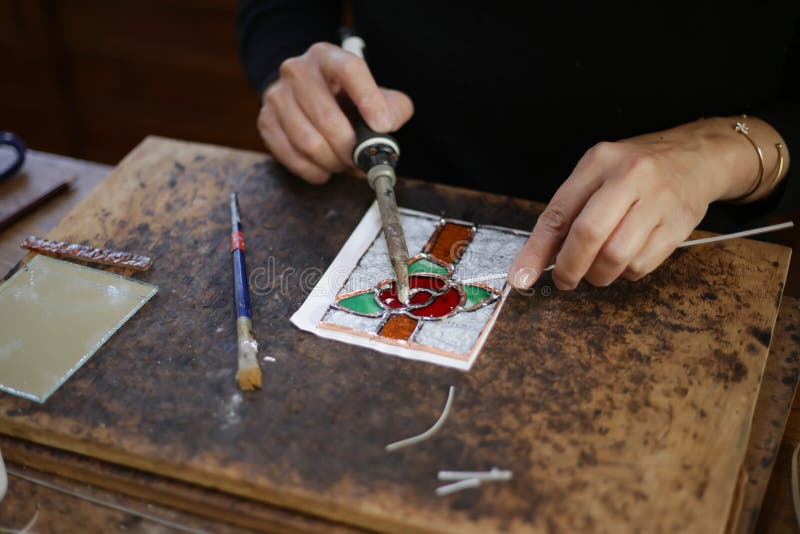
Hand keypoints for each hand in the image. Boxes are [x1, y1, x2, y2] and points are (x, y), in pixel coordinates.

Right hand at [257, 42, 413, 183]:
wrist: (307, 97)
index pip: (350, 70)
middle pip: (327, 117)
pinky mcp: (266, 121)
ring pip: (308, 142)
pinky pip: (292, 156)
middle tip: (360, 160)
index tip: (382, 126)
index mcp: (328, 57)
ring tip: (343, 164)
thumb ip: (392, 109)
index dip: (369, 100)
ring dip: (332, 163)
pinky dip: (314, 171)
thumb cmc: (347, 99)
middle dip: (349, 148)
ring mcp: (277, 96)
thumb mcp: (378, 96)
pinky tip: (325, 169)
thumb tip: (384, 129)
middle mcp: (298, 71)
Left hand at [508, 116, 781, 289]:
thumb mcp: (597, 175)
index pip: (558, 212)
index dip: (536, 250)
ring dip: (600, 274)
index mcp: (599, 161)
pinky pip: (643, 264)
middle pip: (589, 235)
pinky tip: (626, 260)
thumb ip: (568, 211)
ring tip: (598, 269)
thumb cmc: (636, 171)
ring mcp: (659, 199)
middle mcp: (630, 176)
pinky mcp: (681, 223)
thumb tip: (536, 259)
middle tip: (565, 280)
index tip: (521, 277)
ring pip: (617, 256)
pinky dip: (627, 272)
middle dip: (569, 267)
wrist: (698, 156)